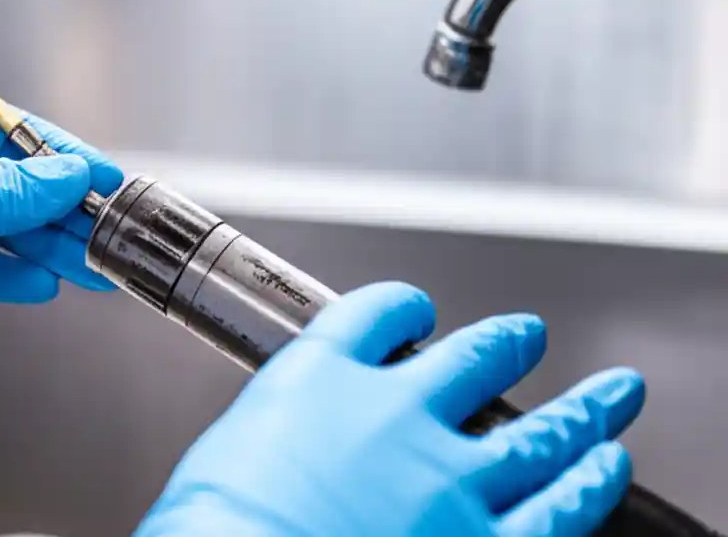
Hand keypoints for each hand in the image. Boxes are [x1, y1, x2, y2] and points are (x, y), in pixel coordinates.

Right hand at [136, 282, 644, 536]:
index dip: (402, 307)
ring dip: (582, 410)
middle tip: (527, 334)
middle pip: (472, 358)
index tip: (413, 310)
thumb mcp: (224, 457)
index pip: (374, 317)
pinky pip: (558, 506)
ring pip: (538, 432)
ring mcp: (449, 480)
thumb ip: (274, 440)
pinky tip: (606, 468)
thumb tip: (282, 457)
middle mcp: (396, 417)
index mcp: (322, 382)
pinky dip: (590, 484)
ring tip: (609, 396)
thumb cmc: (213, 525)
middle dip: (506, 342)